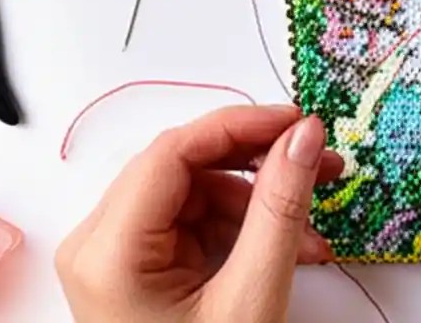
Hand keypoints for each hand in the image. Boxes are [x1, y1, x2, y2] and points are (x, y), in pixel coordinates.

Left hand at [56, 106, 343, 322]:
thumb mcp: (252, 297)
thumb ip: (280, 208)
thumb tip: (303, 136)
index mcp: (109, 250)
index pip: (174, 152)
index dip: (242, 126)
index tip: (300, 123)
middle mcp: (100, 245)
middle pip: (185, 169)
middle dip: (259, 164)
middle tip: (320, 161)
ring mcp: (117, 259)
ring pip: (197, 194)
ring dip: (260, 203)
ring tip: (316, 232)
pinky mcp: (140, 271)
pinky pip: (197, 225)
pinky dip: (246, 230)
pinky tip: (292, 248)